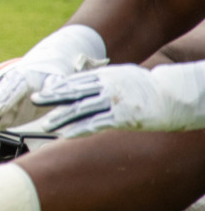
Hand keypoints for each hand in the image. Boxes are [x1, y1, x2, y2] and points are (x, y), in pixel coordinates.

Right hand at [0, 62, 71, 154]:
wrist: (43, 71)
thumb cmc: (51, 76)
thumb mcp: (56, 80)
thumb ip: (51, 89)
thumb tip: (40, 99)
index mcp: (19, 79)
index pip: (8, 91)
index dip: (1, 103)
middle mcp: (6, 89)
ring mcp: (3, 101)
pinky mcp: (4, 112)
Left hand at [31, 64, 194, 137]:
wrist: (174, 94)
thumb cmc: (153, 87)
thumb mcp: (126, 76)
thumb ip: (109, 80)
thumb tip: (98, 83)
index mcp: (107, 75)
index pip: (77, 80)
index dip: (59, 86)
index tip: (44, 89)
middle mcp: (106, 86)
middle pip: (74, 92)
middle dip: (53, 97)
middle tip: (35, 100)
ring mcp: (113, 101)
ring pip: (81, 109)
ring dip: (62, 117)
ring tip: (46, 124)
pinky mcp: (122, 117)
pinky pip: (96, 124)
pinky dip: (79, 129)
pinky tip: (66, 134)